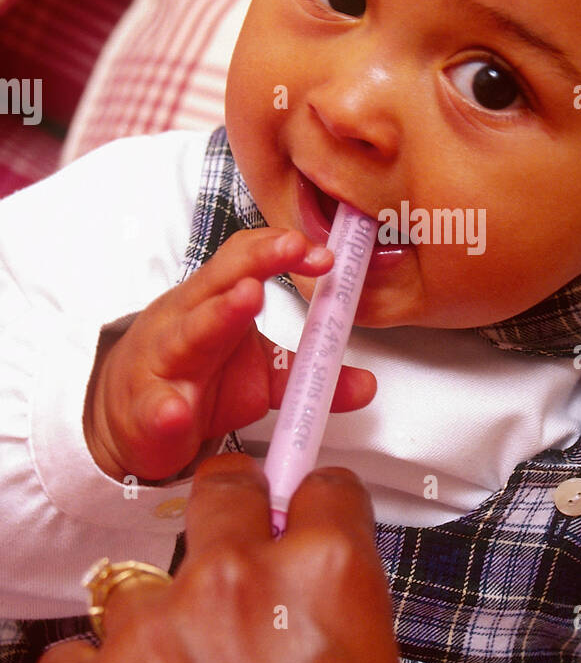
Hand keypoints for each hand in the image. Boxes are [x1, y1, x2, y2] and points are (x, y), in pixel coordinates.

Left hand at [34, 455, 431, 662]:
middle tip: (234, 567)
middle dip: (232, 520)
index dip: (307, 508)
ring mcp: (148, 634)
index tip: (294, 514)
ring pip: (140, 586)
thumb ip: (326, 607)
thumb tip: (298, 572)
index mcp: (326, 576)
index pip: (315, 487)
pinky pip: (74, 655)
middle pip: (222, 491)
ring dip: (159, 626)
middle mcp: (234, 584)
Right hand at [84, 228, 375, 481]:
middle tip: (291, 249)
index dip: (280, 249)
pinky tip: (177, 412)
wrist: (130, 414)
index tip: (324, 253)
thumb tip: (367, 384)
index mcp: (214, 301)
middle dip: (256, 264)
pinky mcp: (146, 411)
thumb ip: (309, 373)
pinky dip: (165, 409)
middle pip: (219, 283)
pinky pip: (156, 408)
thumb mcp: (260, 372)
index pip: (244, 260)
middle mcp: (186, 320)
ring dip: (218, 315)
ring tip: (247, 299)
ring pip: (188, 334)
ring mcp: (162, 363)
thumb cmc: (195, 373)